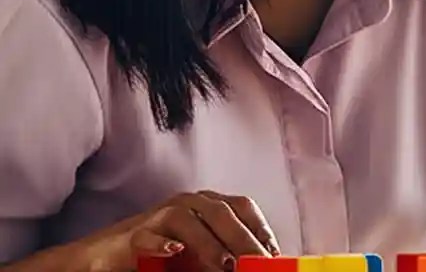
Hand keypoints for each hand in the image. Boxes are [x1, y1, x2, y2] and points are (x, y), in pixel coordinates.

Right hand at [75, 190, 278, 271]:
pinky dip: (161, 244)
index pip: (242, 205)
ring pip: (187, 220)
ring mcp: (159, 215)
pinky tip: (174, 252)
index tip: (275, 252)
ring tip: (227, 265)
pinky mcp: (133, 234)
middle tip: (259, 262)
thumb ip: (227, 255)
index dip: (260, 227)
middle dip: (243, 238)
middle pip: (220, 211)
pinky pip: (148, 236)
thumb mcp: (203, 254)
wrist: (109, 256)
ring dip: (209, 243)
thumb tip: (257, 265)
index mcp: (207, 204)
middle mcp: (187, 203)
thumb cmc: (164, 255)